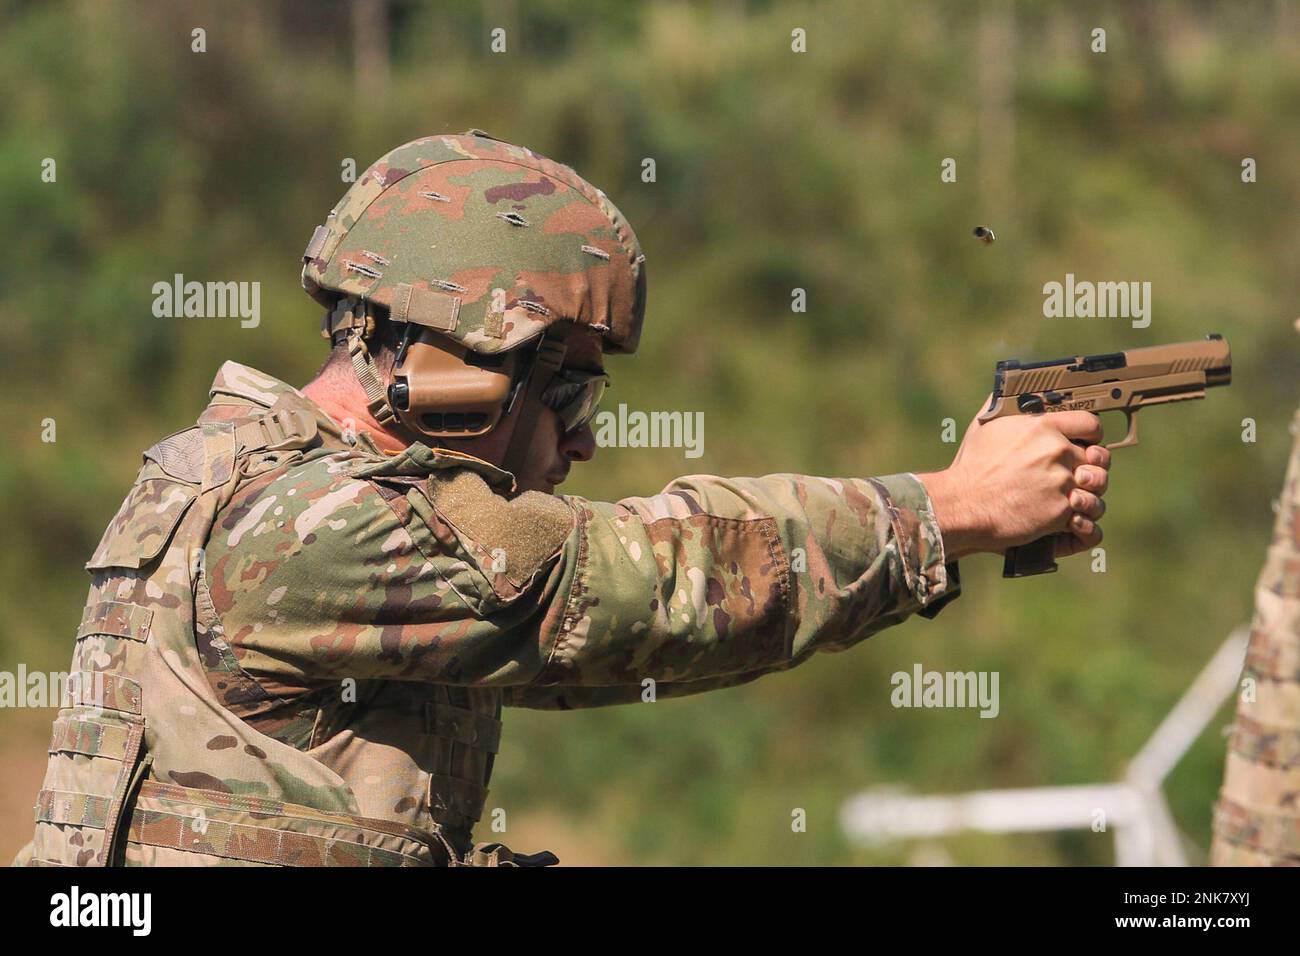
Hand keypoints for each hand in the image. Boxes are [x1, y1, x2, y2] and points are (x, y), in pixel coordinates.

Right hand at [918, 394, 1111, 559]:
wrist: (962, 504)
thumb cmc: (970, 466)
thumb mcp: (984, 426)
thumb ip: (1001, 406)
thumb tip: (1005, 392)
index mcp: (1043, 427)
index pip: (1091, 424)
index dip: (1093, 436)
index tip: (1087, 444)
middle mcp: (1057, 452)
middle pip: (1098, 460)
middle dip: (1088, 469)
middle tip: (1077, 477)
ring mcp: (1061, 483)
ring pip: (1097, 490)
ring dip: (1088, 497)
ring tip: (1073, 502)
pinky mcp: (1060, 512)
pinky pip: (1086, 519)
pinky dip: (1079, 524)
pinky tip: (1068, 522)